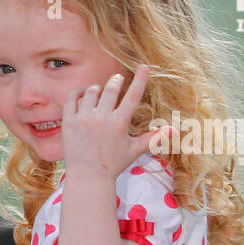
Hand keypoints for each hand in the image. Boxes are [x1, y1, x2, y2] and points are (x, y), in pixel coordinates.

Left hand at [61, 64, 165, 181]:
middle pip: (111, 89)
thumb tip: (175, 131)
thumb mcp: (135, 150)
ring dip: (97, 88)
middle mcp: (101, 119)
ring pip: (91, 92)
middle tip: (117, 80)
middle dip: (116, 81)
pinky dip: (78, 93)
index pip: (133, 96)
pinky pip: (72, 99)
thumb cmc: (113, 164)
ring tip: (99, 91)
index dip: (140, 80)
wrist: (88, 177)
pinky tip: (82, 95)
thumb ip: (154, 138)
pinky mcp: (69, 123)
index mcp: (119, 124)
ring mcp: (83, 120)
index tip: (144, 66)